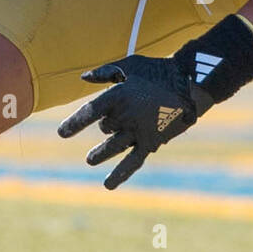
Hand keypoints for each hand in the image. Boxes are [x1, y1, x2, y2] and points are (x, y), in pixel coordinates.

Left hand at [57, 13, 252, 188]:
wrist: (190, 83)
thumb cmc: (158, 71)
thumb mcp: (129, 66)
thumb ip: (104, 73)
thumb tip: (83, 78)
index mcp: (118, 95)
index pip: (90, 112)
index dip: (75, 123)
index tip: (62, 133)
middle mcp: (126, 115)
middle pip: (105, 127)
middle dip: (105, 126)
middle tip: (111, 124)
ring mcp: (139, 131)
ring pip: (112, 146)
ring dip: (101, 153)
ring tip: (91, 160)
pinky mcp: (151, 142)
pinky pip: (132, 162)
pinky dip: (120, 174)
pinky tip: (108, 185)